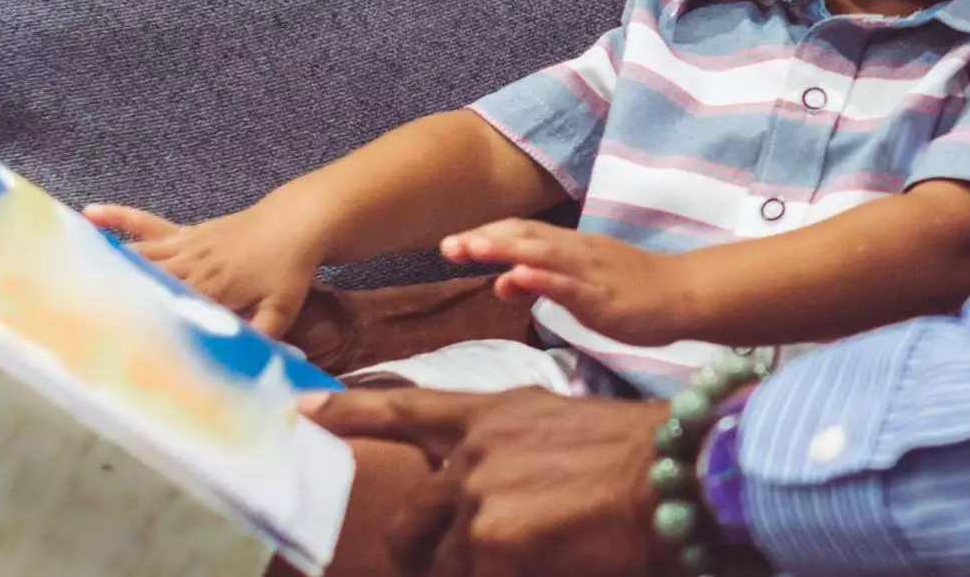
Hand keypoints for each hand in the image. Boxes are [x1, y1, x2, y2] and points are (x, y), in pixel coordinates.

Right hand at [84, 198, 325, 338]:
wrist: (299, 221)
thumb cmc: (291, 268)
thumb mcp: (281, 310)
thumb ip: (266, 339)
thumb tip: (258, 373)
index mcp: (209, 288)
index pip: (166, 309)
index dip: (136, 323)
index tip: (103, 339)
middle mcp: (190, 265)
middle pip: (141, 282)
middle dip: (106, 296)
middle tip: (65, 309)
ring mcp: (186, 244)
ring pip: (138, 254)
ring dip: (103, 261)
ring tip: (60, 270)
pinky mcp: (188, 232)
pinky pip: (148, 225)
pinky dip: (120, 219)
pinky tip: (91, 214)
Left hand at [305, 388, 672, 576]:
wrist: (671, 470)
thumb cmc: (634, 455)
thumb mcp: (558, 430)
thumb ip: (510, 454)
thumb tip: (489, 493)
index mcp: (491, 414)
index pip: (405, 410)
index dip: (347, 413)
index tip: (297, 410)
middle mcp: (472, 451)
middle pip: (413, 519)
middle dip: (421, 554)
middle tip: (440, 564)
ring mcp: (475, 497)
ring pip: (442, 560)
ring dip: (472, 568)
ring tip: (523, 555)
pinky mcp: (487, 541)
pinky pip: (471, 576)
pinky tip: (544, 564)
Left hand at [441, 220, 698, 346]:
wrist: (685, 293)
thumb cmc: (633, 289)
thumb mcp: (578, 287)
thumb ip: (540, 282)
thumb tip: (502, 281)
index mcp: (570, 247)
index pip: (522, 234)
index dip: (487, 235)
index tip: (452, 243)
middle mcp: (576, 252)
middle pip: (525, 238)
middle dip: (485, 240)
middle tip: (446, 246)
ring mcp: (590, 272)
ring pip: (543, 255)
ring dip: (505, 250)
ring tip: (472, 249)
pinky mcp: (604, 296)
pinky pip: (569, 285)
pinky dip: (542, 278)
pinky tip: (519, 276)